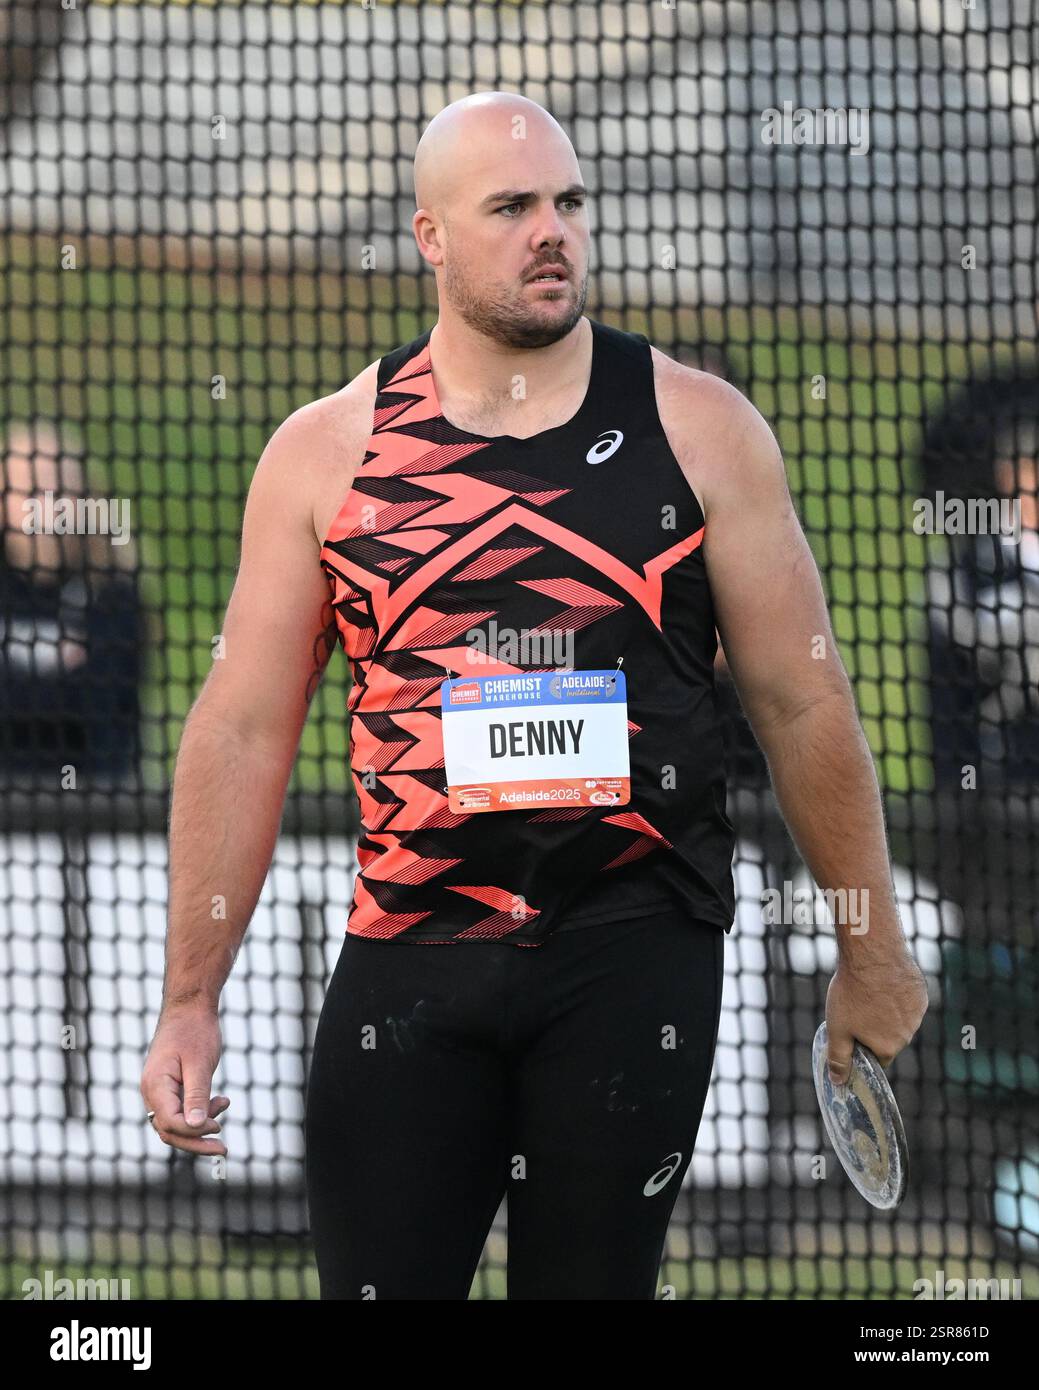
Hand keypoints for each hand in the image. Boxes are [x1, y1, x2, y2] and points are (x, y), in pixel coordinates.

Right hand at [141, 1003, 229, 1155]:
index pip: (170, 1123)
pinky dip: (199, 1111)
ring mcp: (158, 1090)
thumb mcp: (200, 1064)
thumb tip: (196, 1128)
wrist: (189, 1007)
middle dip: (196, 1140)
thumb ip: (197, 1096)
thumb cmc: (195, 1031)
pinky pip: (180, 1109)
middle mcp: (152, 1091)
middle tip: (223, 1148)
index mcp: (155, 1086)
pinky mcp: (169, 1087)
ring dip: (200, 1124)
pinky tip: (220, 1101)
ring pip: (175, 1122)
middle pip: (170, 1130)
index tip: (217, 1126)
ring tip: (224, 1104)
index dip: (193, 1132)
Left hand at [825, 945, 928, 1084]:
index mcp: (888, 1047)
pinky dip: (897, 994)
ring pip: (900, 1019)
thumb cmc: (852, 993)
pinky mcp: (921, 993)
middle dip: (876, 1028)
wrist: (873, 955)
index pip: (877, 1058)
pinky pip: (908, 1000)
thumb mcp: (837, 1029)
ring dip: (887, 1011)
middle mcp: (907, 1035)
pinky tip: (884, 981)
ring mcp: (917, 1013)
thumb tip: (839, 1082)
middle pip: (890, 1038)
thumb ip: (839, 1058)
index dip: (863, 1045)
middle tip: (858, 1006)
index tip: (853, 1029)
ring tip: (869, 991)